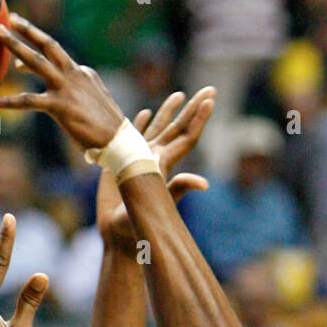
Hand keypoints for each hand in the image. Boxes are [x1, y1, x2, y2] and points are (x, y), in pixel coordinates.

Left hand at [0, 13, 125, 150]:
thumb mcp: (96, 102)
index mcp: (83, 72)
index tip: (19, 59)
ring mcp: (66, 88)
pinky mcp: (60, 106)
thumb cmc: (108, 128)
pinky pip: (27, 101)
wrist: (120, 141)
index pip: (57, 57)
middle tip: (9, 19)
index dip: (36, 52)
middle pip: (48, 45)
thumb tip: (71, 100)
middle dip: (28, 30)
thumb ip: (82, 94)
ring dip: (16, 46)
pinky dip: (7, 102)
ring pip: (36, 62)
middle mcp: (74, 74)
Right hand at [97, 88, 213, 251]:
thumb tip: (204, 184)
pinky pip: (133, 138)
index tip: (211, 99)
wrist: (115, 238)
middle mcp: (155, 160)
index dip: (199, 118)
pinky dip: (139, 124)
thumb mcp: (157, 206)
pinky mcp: (121, 164)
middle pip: (177, 128)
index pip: (186, 137)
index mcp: (164, 165)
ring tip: (179, 95)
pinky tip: (143, 114)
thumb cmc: (135, 226)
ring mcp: (138, 160)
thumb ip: (178, 190)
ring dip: (168, 112)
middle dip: (192, 108)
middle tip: (209, 89)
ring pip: (157, 130)